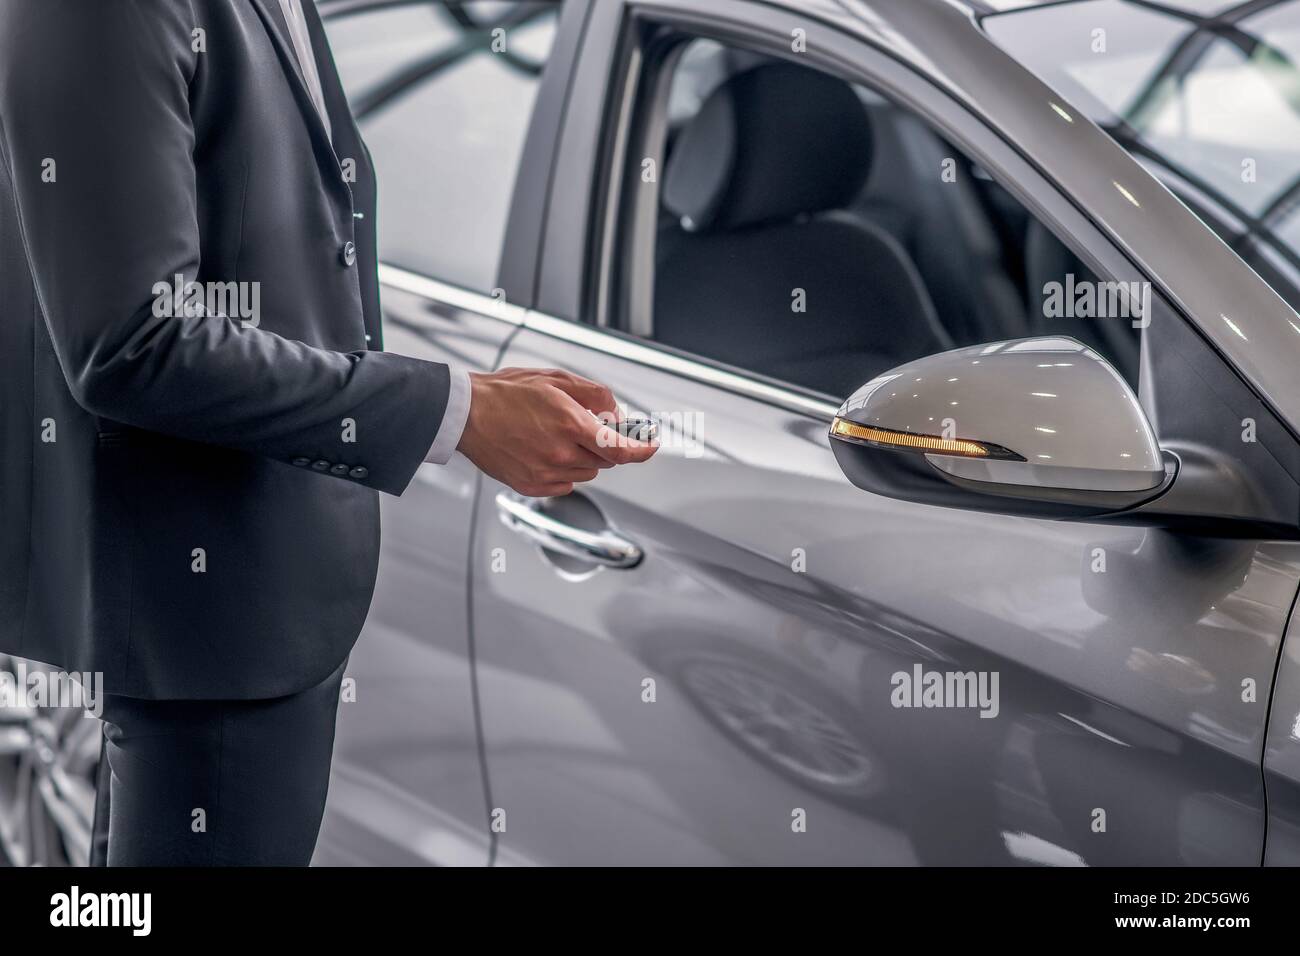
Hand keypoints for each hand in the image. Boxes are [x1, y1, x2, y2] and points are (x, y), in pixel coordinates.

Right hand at [456, 367, 657, 496]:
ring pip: (587, 472)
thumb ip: (594, 396)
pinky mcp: (532, 487)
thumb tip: (617, 413)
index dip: (643, 450)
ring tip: (555, 435)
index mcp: (570, 425)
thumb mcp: (556, 380)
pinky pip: (566, 483)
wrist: (466, 414)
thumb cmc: (505, 394)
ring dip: (583, 456)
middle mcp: (560, 453)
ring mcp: (545, 474)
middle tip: (584, 426)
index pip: (621, 449)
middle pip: (605, 460)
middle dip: (603, 444)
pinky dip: (564, 469)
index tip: (651, 447)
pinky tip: (544, 450)